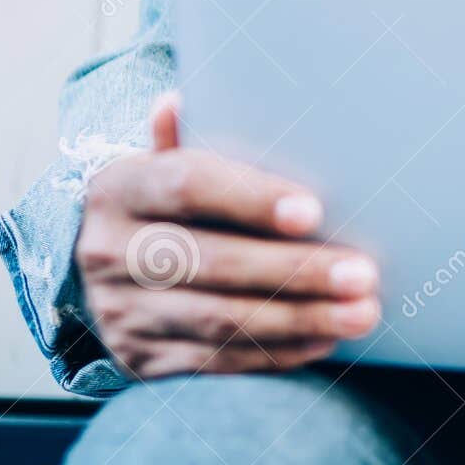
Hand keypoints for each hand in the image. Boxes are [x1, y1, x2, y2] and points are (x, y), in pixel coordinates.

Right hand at [75, 95, 380, 379]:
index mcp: (121, 189)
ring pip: (221, 321)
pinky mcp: (139, 360)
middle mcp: (111, 252)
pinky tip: (324, 341)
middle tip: (364, 275)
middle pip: (214, 262)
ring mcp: (122, 313)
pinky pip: (215, 362)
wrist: (99, 262)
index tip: (314, 212)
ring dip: (300, 319)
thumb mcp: (163, 160)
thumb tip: (177, 102)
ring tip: (361, 313)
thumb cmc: (162, 197)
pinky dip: (276, 353)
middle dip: (296, 271)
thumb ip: (185, 137)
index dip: (251, 198)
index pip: (189, 186)